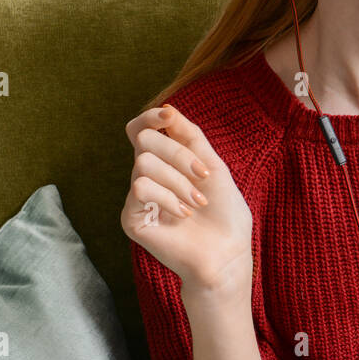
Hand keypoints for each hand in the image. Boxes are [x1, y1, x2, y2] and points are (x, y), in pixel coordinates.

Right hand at [121, 104, 252, 291]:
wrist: (227, 251)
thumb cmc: (224, 211)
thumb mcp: (212, 165)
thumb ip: (189, 136)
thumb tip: (167, 108)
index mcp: (164, 162)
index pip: (140, 130)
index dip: (149, 118)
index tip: (168, 117)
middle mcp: (146, 176)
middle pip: (143, 140)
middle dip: (179, 153)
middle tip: (203, 176)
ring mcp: (137, 198)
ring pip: (143, 164)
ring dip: (178, 180)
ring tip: (197, 202)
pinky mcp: (131, 218)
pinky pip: (140, 189)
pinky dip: (167, 197)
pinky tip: (183, 213)